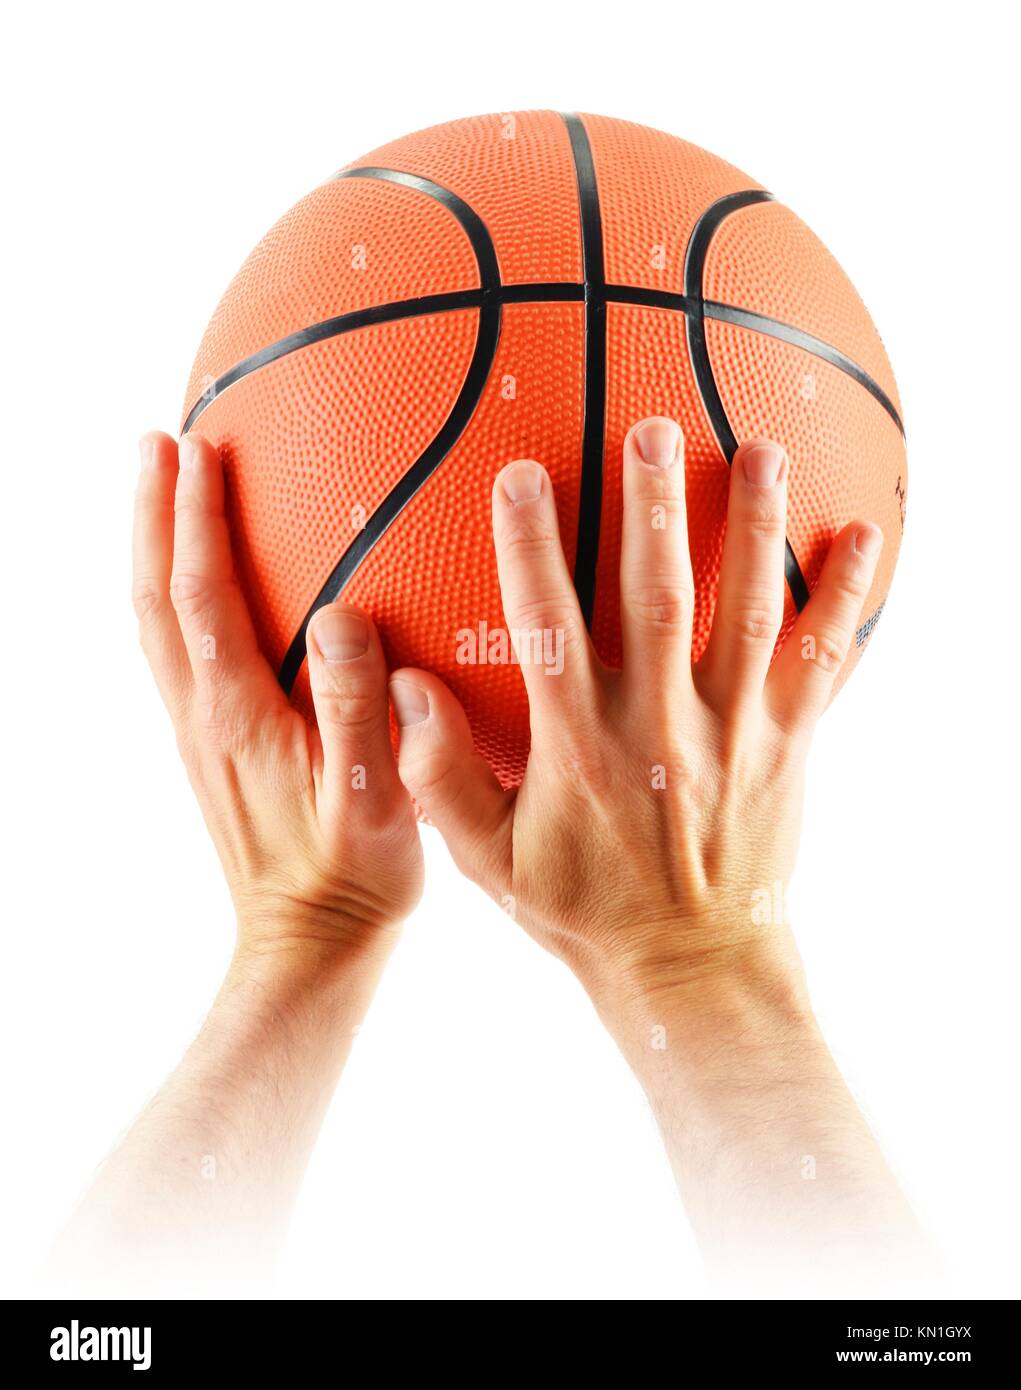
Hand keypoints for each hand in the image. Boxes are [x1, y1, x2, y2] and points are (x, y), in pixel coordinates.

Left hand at [132, 432, 422, 962]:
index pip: (203, 596)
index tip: (199, 449)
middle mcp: (203, 715)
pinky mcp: (208, 747)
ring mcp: (198, 732)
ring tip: (157, 487)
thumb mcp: (376, 797)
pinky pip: (173, 651)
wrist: (308, 942)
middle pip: (154, 596)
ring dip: (147, 548)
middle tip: (154, 441)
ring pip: (153, 622)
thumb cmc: (353, 875)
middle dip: (149, 513)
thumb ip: (358, 706)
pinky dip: (169, 596)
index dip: (195, 518)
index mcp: (239, 716)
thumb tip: (340, 617)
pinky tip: (190, 578)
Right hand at [389, 417, 880, 1011]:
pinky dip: (845, 598)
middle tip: (650, 428)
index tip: (520, 476)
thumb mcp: (491, 863)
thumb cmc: (584, 912)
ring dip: (754, 528)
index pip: (548, 626)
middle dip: (652, 509)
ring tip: (758, 448)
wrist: (692, 968)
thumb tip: (402, 693)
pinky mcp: (787, 745)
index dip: (532, 548)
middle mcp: (658, 724)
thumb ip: (443, 779)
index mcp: (579, 744)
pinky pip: (821, 663)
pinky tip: (863, 535)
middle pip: (656, 597)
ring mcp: (732, 731)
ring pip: (747, 613)